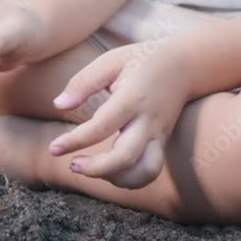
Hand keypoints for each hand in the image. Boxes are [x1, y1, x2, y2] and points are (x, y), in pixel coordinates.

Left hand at [48, 42, 189, 188]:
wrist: (185, 65)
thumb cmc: (141, 60)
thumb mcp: (110, 61)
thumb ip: (83, 82)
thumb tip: (59, 105)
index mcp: (132, 98)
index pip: (102, 126)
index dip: (75, 141)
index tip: (54, 148)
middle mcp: (148, 121)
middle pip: (126, 157)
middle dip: (96, 169)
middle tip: (73, 165)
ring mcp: (159, 135)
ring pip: (145, 171)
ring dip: (116, 178)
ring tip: (92, 169)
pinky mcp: (162, 144)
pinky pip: (150, 171)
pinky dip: (130, 179)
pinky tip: (109, 171)